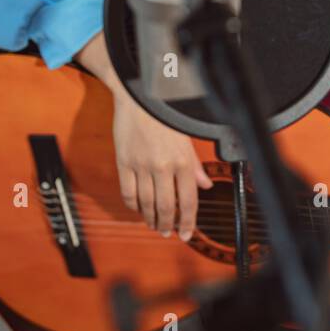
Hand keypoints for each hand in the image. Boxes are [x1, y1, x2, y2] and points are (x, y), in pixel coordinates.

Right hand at [75, 31, 212, 240]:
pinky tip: (138, 209)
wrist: (138, 96)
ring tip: (155, 226)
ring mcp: (141, 166)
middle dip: (167, 224)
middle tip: (168, 233)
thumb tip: (205, 186)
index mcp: (183, 160)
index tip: (186, 234)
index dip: (187, 222)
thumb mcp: (186, 138)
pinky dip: (133, 205)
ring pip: (146, 203)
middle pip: (165, 206)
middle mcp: (163, 166)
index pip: (188, 200)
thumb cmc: (165, 114)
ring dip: (151, 219)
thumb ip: (194, 166)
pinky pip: (128, 192)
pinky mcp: (123, 162)